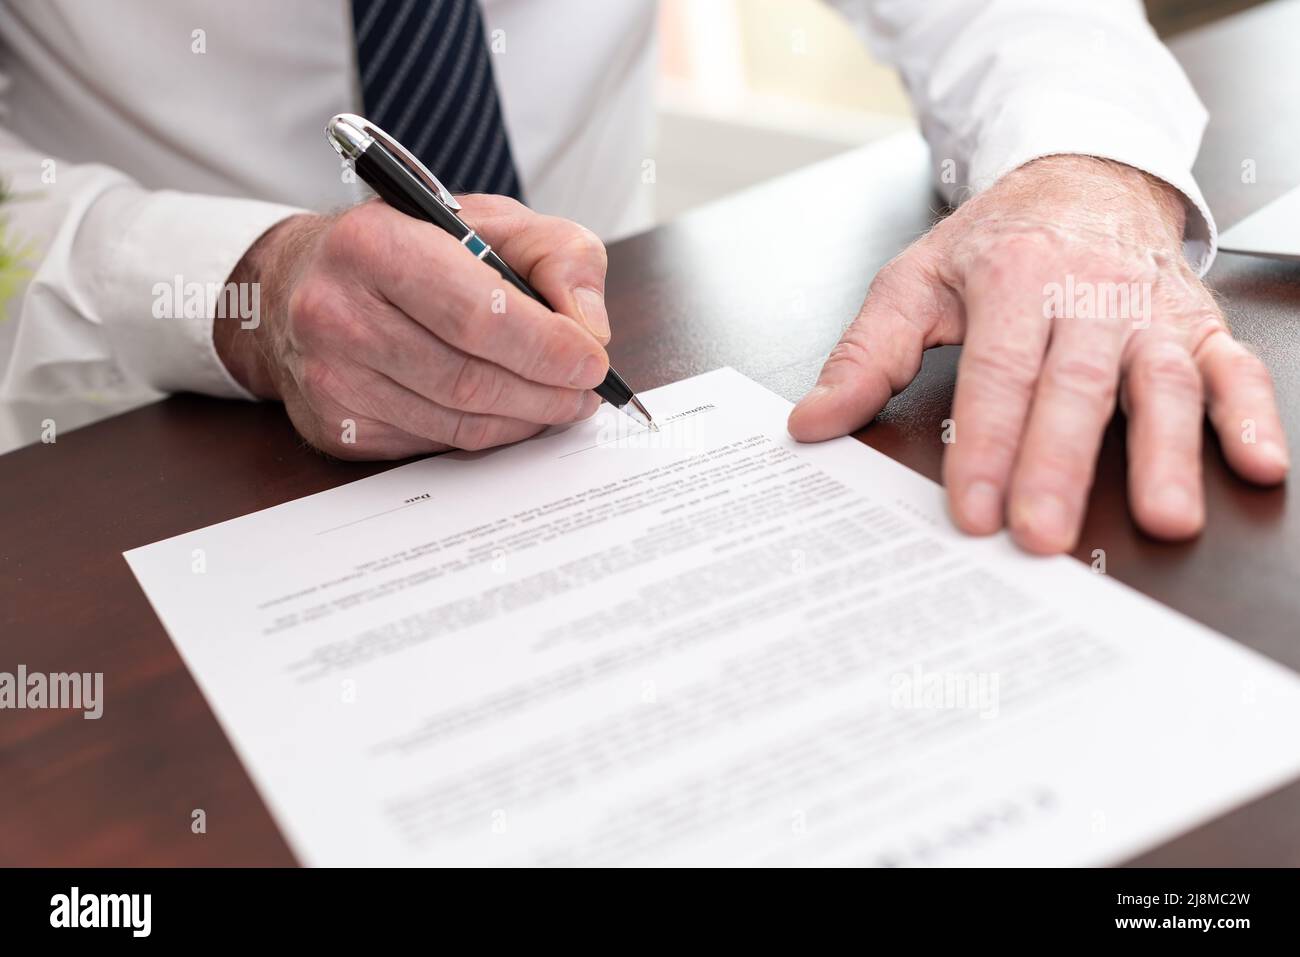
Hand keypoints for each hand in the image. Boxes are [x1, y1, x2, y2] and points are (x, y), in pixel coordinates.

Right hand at [214, 195, 611, 457]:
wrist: (299, 281)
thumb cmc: (407, 246)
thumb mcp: (490, 222)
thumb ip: (559, 257)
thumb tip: (590, 329)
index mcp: (375, 244)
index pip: (479, 314)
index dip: (548, 346)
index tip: (593, 362)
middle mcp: (337, 311)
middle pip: (470, 377)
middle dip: (545, 392)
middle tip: (585, 392)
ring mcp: (329, 376)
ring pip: (455, 421)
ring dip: (523, 420)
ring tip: (558, 403)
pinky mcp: (334, 425)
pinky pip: (432, 443)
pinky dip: (484, 435)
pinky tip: (507, 413)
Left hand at [788, 155, 1288, 552]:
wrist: (1082, 175)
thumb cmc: (996, 241)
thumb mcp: (915, 281)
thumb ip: (866, 354)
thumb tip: (812, 424)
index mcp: (1014, 280)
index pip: (997, 374)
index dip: (986, 445)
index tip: (972, 511)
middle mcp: (1088, 296)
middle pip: (1075, 387)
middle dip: (1059, 465)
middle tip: (1042, 536)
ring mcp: (1148, 313)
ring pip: (1162, 382)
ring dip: (1167, 453)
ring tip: (1163, 517)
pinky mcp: (1197, 325)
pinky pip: (1234, 368)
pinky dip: (1252, 414)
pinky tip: (1256, 463)